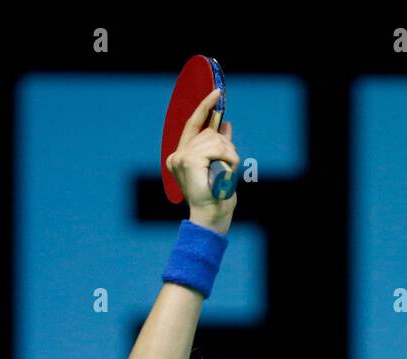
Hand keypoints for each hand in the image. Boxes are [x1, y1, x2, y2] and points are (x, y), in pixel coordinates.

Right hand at [164, 88, 238, 232]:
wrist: (212, 216)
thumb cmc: (216, 196)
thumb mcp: (220, 165)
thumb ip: (220, 144)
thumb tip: (225, 123)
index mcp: (181, 157)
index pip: (193, 124)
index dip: (205, 108)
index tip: (217, 93)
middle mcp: (177, 155)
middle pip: (209, 133)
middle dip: (225, 147)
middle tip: (229, 167)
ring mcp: (181, 157)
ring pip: (215, 141)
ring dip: (229, 156)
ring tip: (226, 174)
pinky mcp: (188, 160)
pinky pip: (218, 149)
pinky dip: (228, 160)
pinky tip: (225, 174)